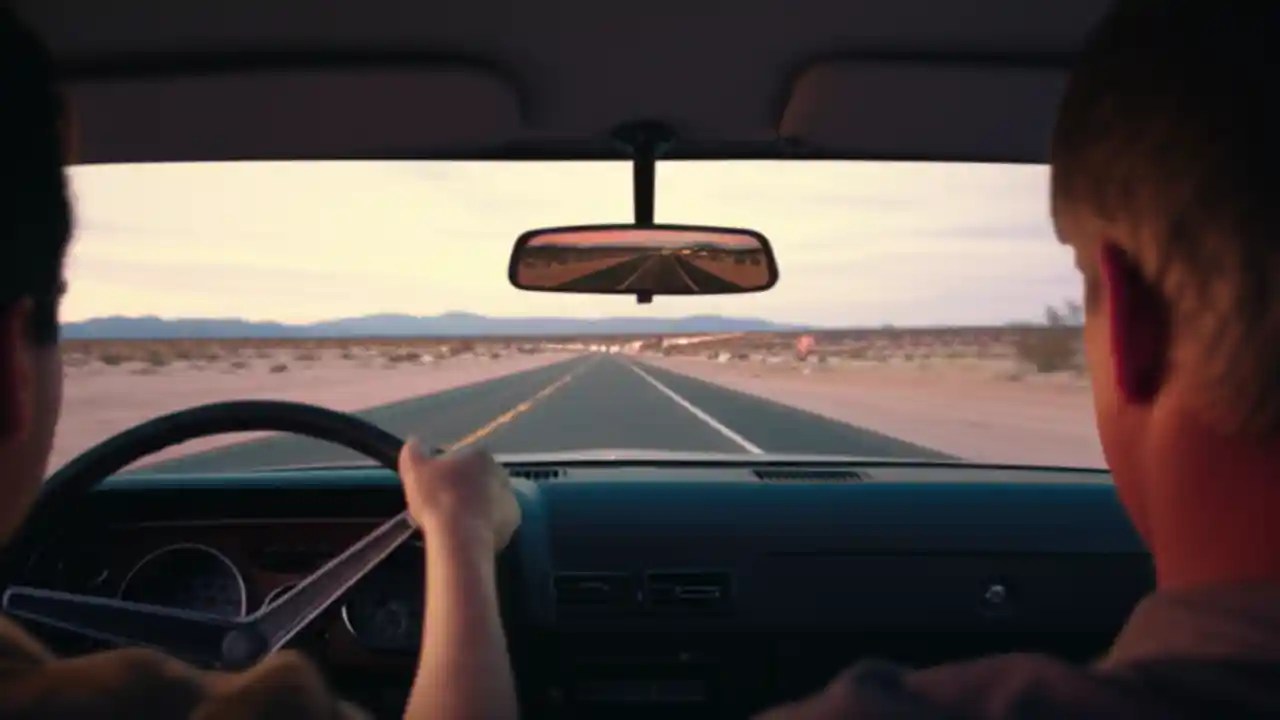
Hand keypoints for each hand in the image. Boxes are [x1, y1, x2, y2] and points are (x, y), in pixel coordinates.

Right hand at [397, 440, 520, 551]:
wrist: (461, 538)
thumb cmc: (437, 498)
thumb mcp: (413, 468)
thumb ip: (414, 450)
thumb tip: (416, 442)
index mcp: (479, 454)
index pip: (459, 458)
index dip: (443, 472)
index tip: (431, 488)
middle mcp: (500, 471)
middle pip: (475, 478)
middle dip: (460, 489)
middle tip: (439, 507)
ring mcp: (510, 495)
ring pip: (486, 499)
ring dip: (472, 506)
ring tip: (451, 523)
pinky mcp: (513, 520)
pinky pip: (494, 519)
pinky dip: (483, 524)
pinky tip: (467, 533)